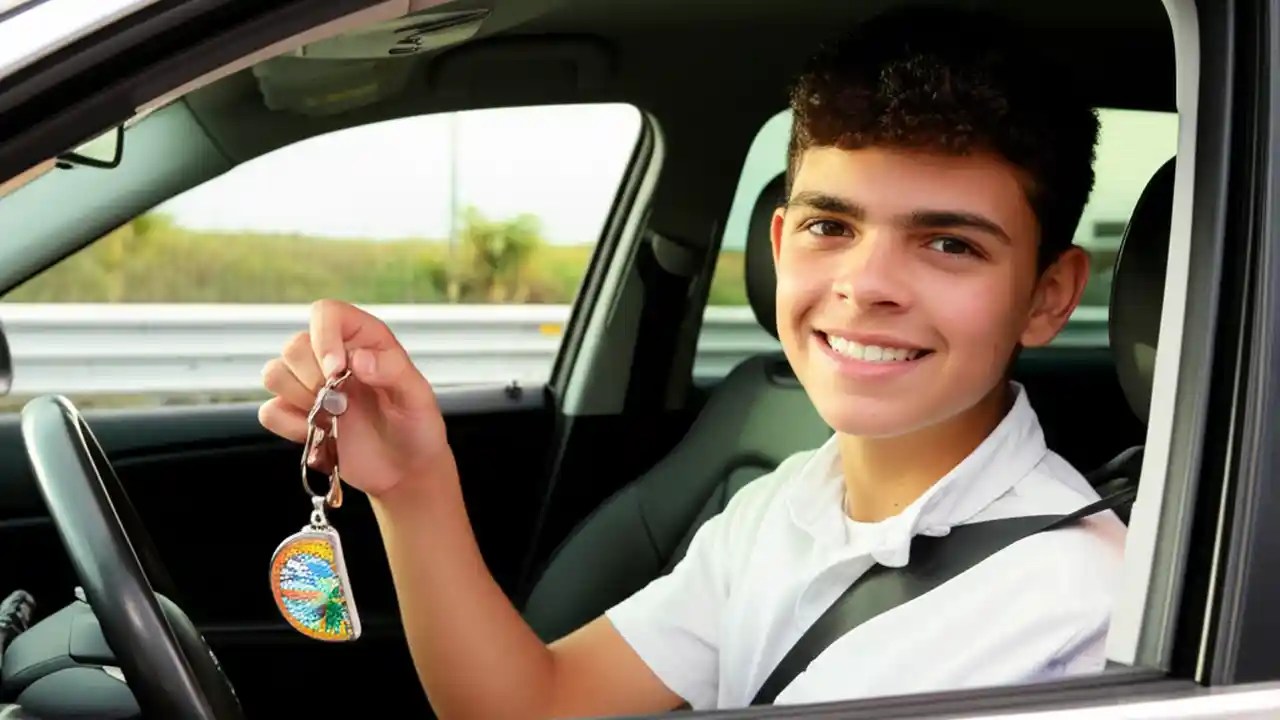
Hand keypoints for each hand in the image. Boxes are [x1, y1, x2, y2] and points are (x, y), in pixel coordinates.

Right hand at [258, 299, 452, 497]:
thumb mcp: (418, 396)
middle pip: (294, 346)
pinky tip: (319, 434)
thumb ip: (393, 370)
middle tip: (342, 402)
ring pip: (274, 373)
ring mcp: (311, 388)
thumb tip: (358, 358)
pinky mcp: (297, 417)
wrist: (406, 472)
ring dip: (299, 398)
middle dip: (314, 377)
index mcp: (363, 340)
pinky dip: (289, 424)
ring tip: (332, 417)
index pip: (326, 313)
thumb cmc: (417, 428)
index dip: (323, 336)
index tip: (336, 370)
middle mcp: (333, 358)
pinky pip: (269, 411)